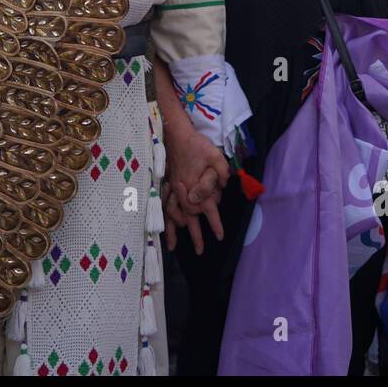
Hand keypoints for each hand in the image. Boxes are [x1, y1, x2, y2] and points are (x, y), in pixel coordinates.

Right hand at [160, 122, 229, 255]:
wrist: (176, 135)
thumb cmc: (197, 145)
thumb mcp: (215, 155)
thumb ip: (221, 172)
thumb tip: (223, 187)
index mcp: (197, 186)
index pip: (208, 210)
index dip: (215, 224)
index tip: (219, 237)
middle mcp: (184, 192)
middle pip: (189, 219)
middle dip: (195, 235)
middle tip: (200, 251)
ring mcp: (173, 190)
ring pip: (173, 216)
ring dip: (174, 232)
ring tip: (173, 247)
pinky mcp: (168, 186)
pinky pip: (164, 207)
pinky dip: (164, 218)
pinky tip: (164, 227)